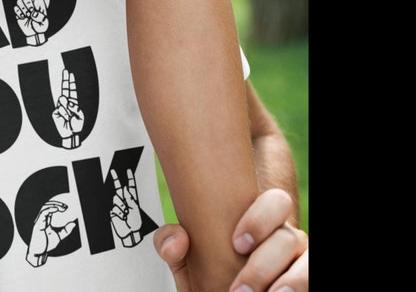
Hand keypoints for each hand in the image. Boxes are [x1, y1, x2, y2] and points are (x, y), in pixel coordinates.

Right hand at [14, 0, 50, 44]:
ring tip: (28, 16)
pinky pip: (16, 9)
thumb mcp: (43, 22)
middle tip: (30, 10)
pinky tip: (24, 17)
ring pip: (19, 2)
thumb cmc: (41, 27)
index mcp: (39, 3)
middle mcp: (31, 3)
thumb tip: (33, 14)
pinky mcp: (19, 12)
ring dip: (23, 10)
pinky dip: (19, 13)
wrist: (33, 34)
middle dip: (27, 4)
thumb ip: (39, 17)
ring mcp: (24, 7)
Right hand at [26, 197, 75, 266]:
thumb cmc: (46, 244)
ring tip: (61, 207)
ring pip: (45, 207)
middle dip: (57, 204)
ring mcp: (39, 221)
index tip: (66, 208)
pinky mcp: (38, 224)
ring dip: (54, 205)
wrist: (39, 252)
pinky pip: (43, 213)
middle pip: (48, 206)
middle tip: (65, 206)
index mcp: (46, 221)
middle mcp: (42, 219)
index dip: (58, 207)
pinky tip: (56, 209)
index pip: (51, 209)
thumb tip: (73, 223)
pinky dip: (50, 209)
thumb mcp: (59, 236)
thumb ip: (66, 230)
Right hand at [52, 67, 83, 147]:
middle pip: (65, 89)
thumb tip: (66, 99)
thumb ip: (74, 107)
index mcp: (73, 103)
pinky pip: (60, 109)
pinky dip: (65, 114)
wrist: (69, 134)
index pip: (72, 91)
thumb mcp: (79, 116)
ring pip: (63, 100)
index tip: (70, 74)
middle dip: (65, 80)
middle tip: (65, 71)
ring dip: (68, 108)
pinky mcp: (55, 112)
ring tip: (70, 117)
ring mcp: (60, 107)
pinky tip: (66, 118)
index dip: (71, 83)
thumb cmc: (76, 126)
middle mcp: (67, 103)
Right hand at [109, 168, 143, 246]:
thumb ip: (131, 200)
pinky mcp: (112, 213)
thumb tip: (124, 190)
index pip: (131, 187)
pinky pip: (113, 209)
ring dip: (121, 207)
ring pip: (116, 200)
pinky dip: (118, 214)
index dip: (129, 178)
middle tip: (112, 171)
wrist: (129, 237)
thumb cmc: (136, 227)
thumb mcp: (137, 212)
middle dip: (116, 182)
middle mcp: (125, 203)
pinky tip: (122, 219)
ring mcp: (118, 208)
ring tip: (126, 216)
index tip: (127, 169)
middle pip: (119, 190)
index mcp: (134, 201)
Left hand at [154, 188, 307, 291]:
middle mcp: (285, 238)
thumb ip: (171, 244)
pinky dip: (300, 287)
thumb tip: (177, 239)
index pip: (276, 202)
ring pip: (307, 262)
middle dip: (265, 262)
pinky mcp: (304, 281)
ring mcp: (299, 263)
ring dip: (289, 283)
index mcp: (261, 221)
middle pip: (290, 235)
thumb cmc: (207, 273)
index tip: (236, 243)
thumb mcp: (185, 260)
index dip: (260, 219)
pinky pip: (312, 281)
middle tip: (239, 287)